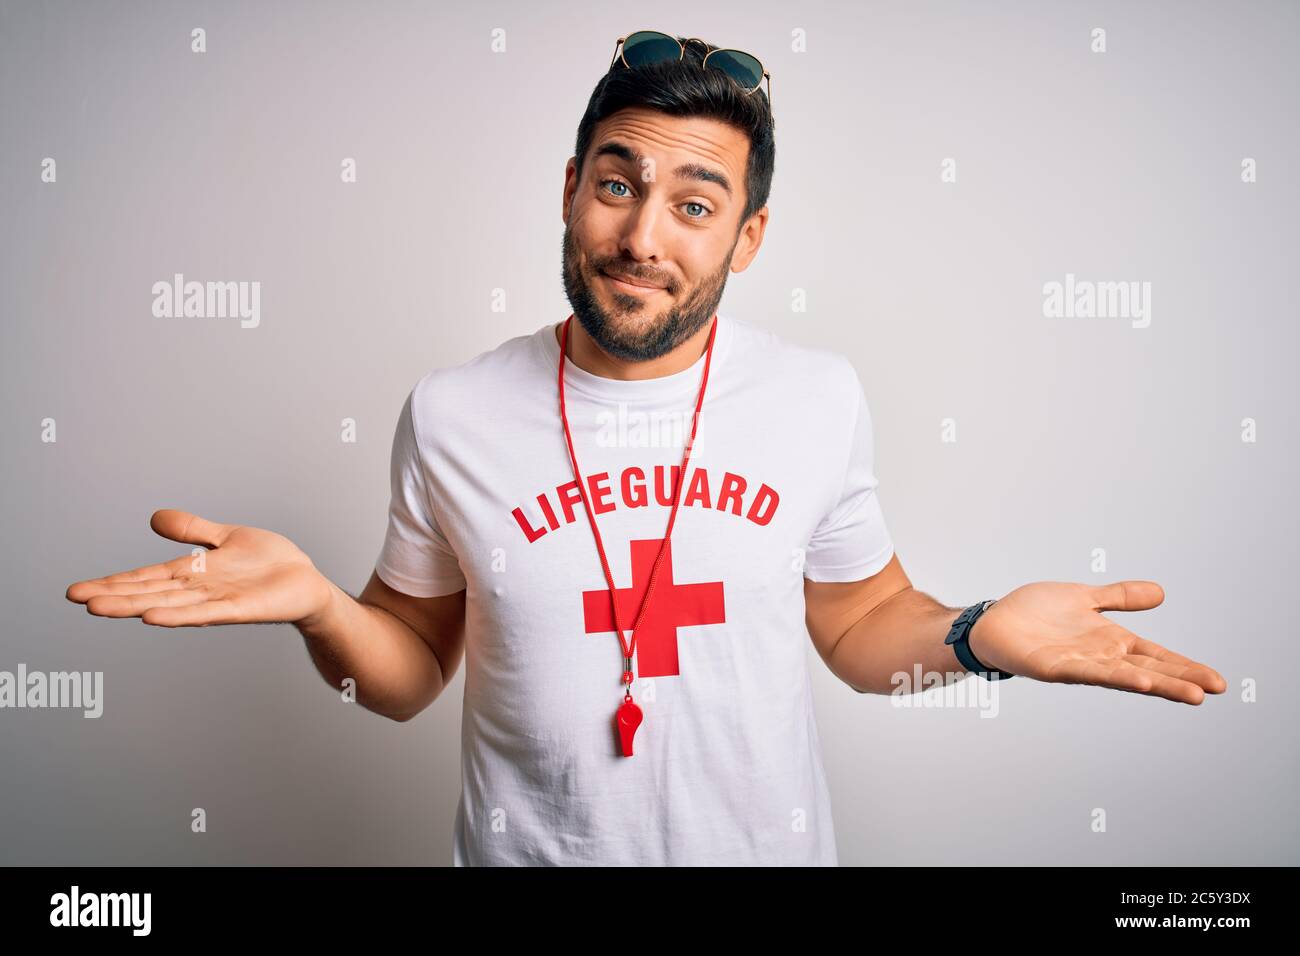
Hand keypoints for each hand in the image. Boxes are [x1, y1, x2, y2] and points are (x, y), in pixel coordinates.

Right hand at [65, 509, 334, 627]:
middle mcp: (198, 590)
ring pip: (169, 605)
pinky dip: (179, 615)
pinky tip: (152, 618)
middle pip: (148, 593)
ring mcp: (218, 601)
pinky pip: (206, 613)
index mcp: (191, 573)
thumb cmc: (268, 563)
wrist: (306, 581)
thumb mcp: (225, 537)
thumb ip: (192, 531)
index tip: (76, 591)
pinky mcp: (242, 608)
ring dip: (135, 607)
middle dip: (113, 596)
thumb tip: (154, 518)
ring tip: (100, 609)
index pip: (144, 578)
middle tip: (76, 600)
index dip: (112, 583)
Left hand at [966, 580, 1225, 704]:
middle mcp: (1099, 657)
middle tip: (1214, 690)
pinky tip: (1137, 679)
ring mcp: (1078, 664)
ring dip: (1155, 684)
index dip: (1185, 667)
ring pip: (1124, 676)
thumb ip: (1120, 597)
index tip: (1218, 682)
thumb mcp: (1085, 598)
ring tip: (1189, 693)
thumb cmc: (1036, 613)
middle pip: (1148, 670)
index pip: (1157, 656)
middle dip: (1180, 680)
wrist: (994, 621)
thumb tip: (1160, 593)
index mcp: (1110, 641)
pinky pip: (1087, 672)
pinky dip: (1112, 676)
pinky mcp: (1053, 667)